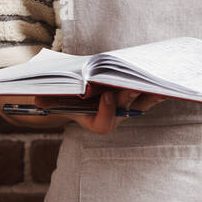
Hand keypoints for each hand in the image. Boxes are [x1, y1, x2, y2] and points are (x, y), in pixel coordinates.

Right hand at [31, 87, 167, 134]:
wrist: (81, 96)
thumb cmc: (66, 97)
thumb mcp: (55, 99)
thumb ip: (48, 100)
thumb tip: (36, 98)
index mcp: (95, 122)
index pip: (105, 123)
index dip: (107, 111)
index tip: (106, 95)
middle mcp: (114, 118)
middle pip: (125, 109)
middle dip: (129, 95)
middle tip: (133, 84)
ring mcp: (127, 109)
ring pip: (142, 103)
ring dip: (151, 93)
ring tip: (160, 83)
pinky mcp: (136, 99)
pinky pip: (149, 95)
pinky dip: (156, 88)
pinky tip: (165, 77)